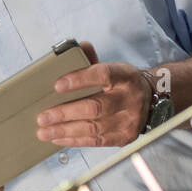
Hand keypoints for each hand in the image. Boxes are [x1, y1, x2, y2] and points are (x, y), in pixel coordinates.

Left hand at [34, 42, 151, 148]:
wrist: (149, 100)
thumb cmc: (121, 83)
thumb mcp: (111, 68)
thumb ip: (90, 60)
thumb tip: (72, 49)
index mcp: (125, 76)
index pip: (103, 75)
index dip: (79, 80)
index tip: (57, 85)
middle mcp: (129, 99)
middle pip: (95, 107)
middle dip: (64, 113)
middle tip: (42, 117)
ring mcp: (128, 120)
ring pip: (93, 128)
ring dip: (64, 131)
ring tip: (43, 131)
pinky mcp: (124, 137)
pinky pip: (96, 141)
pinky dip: (74, 140)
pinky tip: (57, 138)